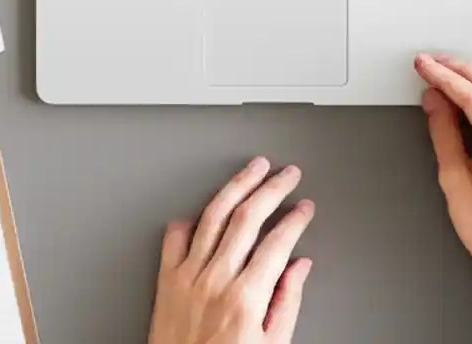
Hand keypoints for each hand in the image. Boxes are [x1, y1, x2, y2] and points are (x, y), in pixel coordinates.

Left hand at [148, 157, 314, 343]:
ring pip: (213, 216)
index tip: (305, 207)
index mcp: (246, 298)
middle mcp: (214, 280)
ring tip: (253, 169)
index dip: (295, 218)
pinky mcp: (166, 281)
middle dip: (272, 188)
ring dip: (236, 186)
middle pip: (247, 217)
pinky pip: (175, 237)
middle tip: (287, 174)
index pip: (277, 241)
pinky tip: (205, 210)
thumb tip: (299, 266)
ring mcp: (187, 277)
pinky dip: (190, 219)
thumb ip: (286, 302)